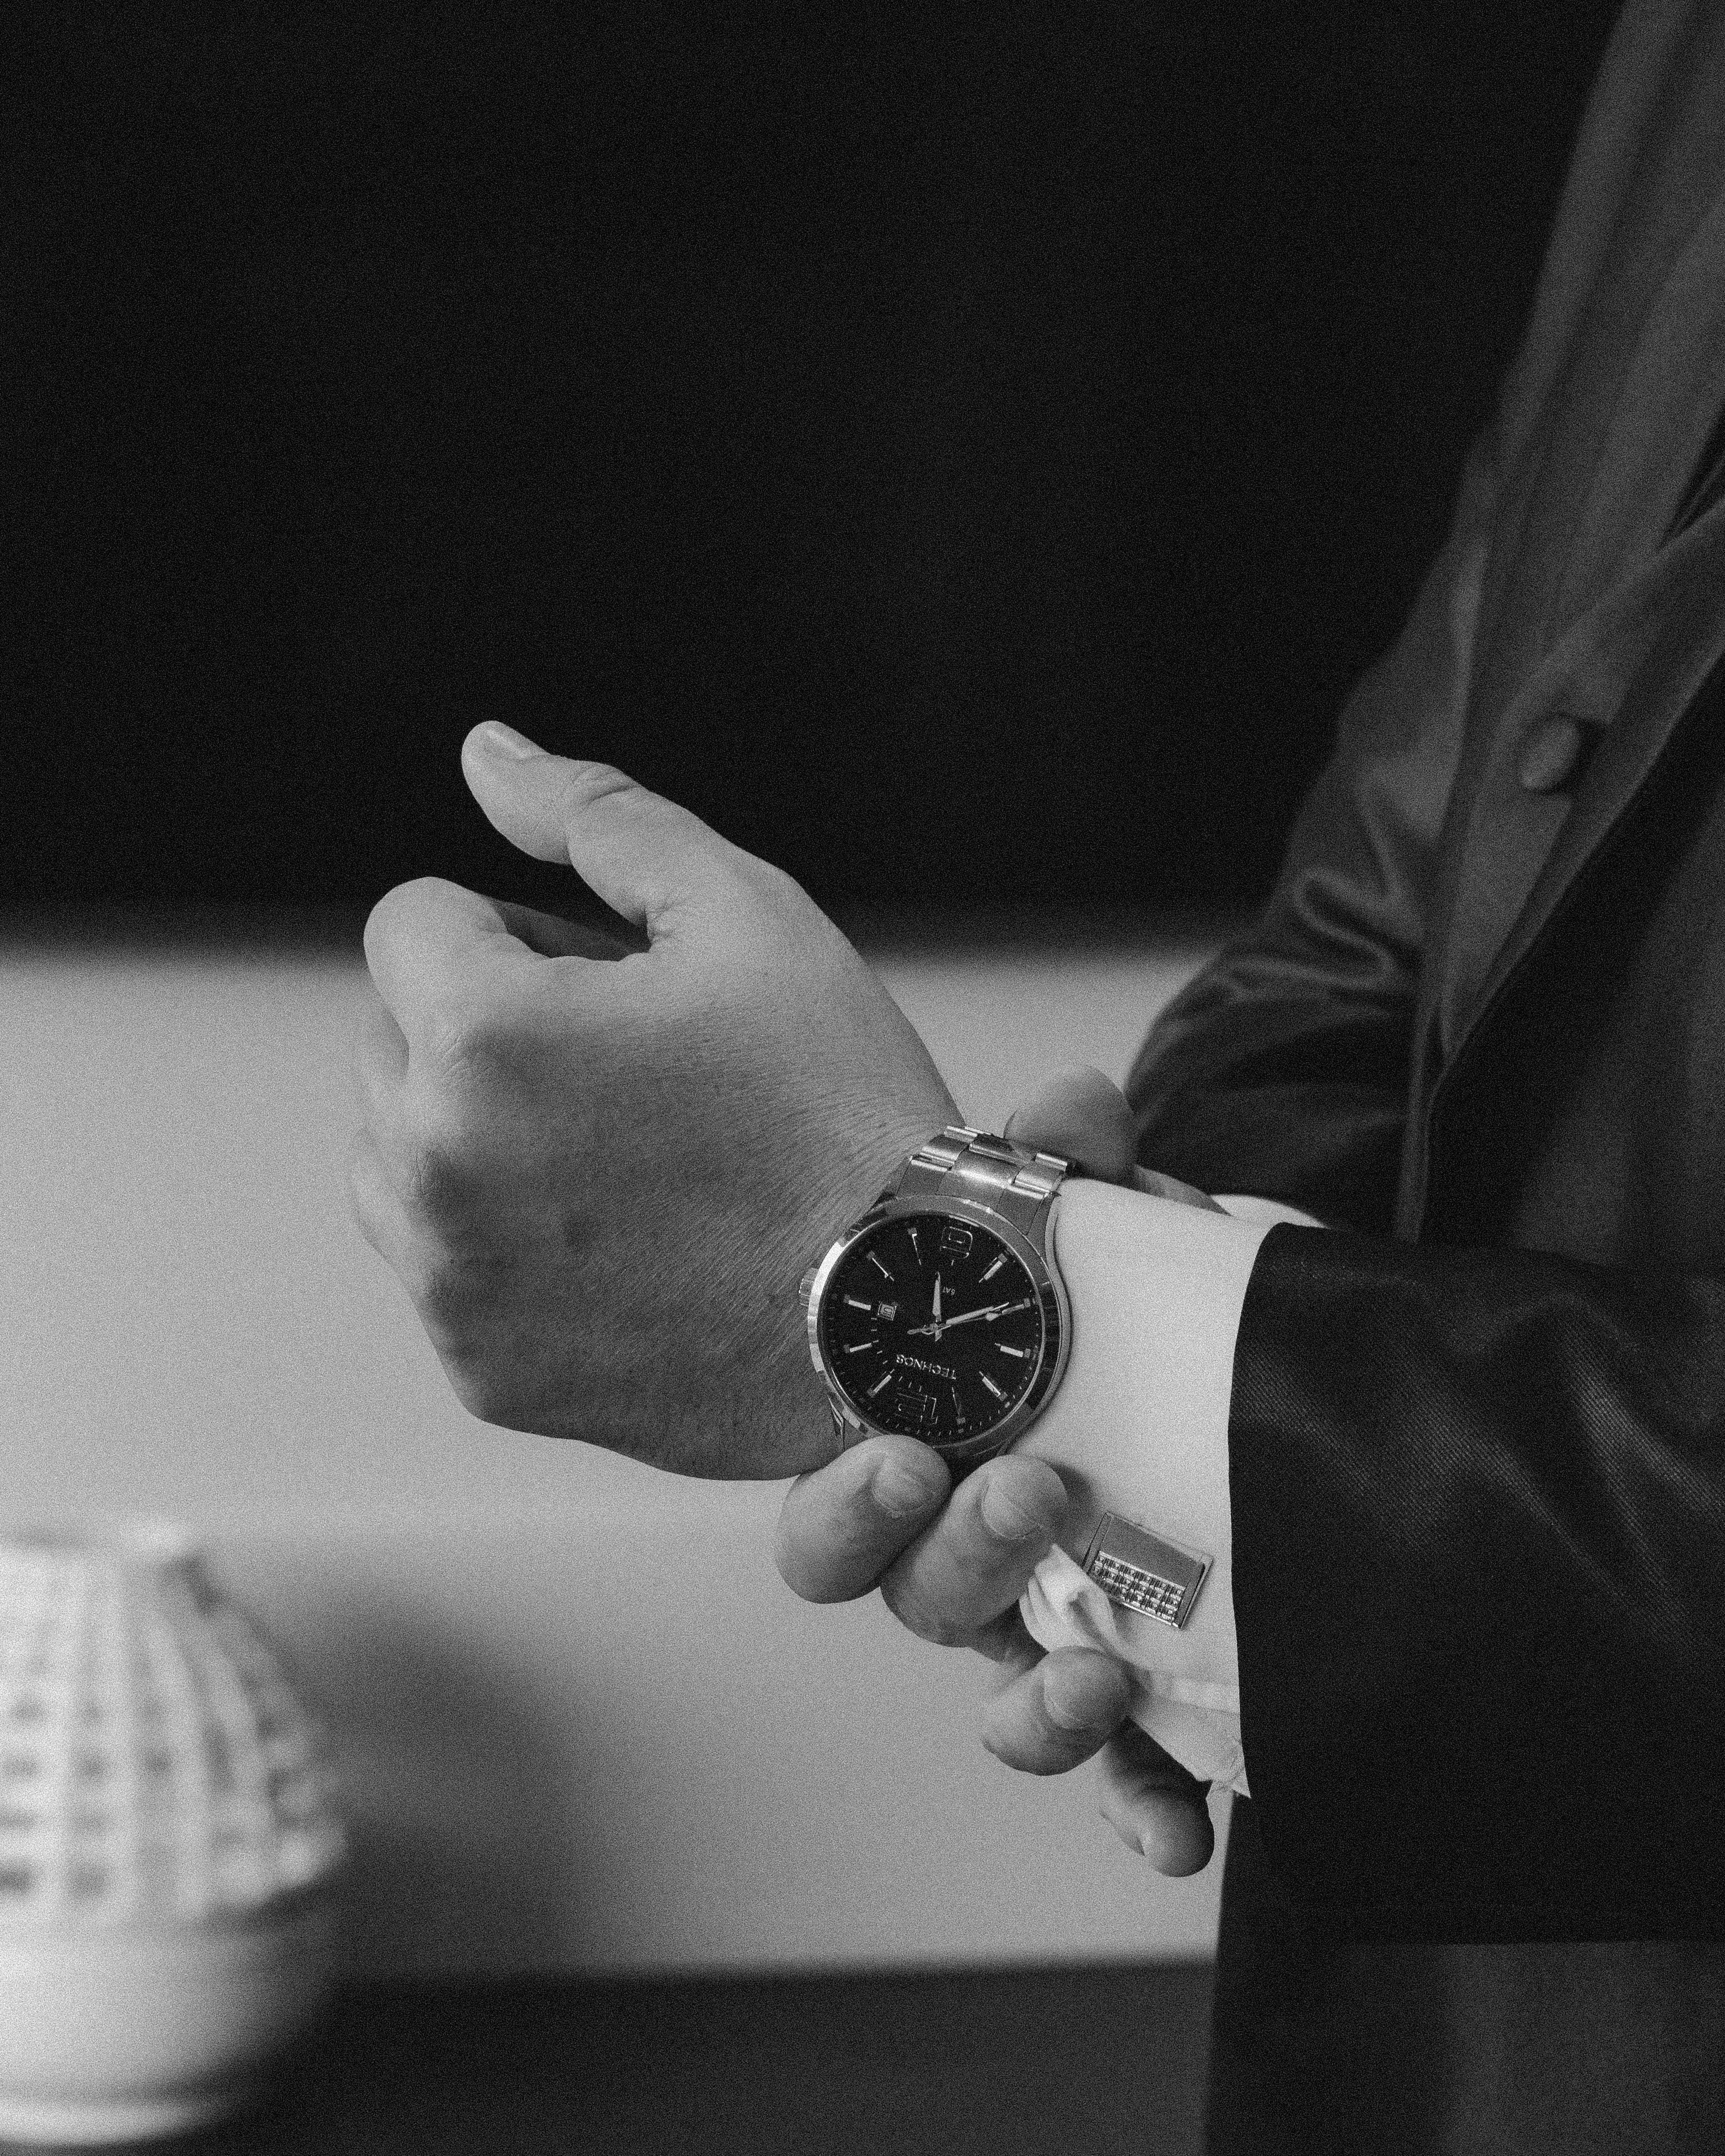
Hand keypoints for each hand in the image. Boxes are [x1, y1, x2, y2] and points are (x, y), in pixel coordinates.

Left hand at [348, 723, 957, 1476]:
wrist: (911, 1312)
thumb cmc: (839, 1106)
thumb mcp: (744, 913)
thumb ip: (595, 815)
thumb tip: (485, 752)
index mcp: (481, 1032)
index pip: (410, 920)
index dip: (520, 933)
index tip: (615, 985)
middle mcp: (431, 1165)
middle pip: (391, 1035)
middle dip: (489, 1028)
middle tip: (635, 1067)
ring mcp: (449, 1281)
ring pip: (396, 1154)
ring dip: (475, 1132)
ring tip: (622, 1154)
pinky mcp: (480, 1369)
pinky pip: (442, 1267)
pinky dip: (506, 1243)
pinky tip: (626, 1242)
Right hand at [775, 1064, 1218, 1871]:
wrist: (1183, 1379)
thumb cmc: (1088, 1315)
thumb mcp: (1086, 1233)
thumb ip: (1071, 1169)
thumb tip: (1077, 1106)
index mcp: (925, 1451)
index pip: (837, 1512)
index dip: (846, 1504)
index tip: (899, 1457)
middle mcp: (963, 1553)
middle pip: (912, 1597)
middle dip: (958, 1557)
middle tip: (1029, 1492)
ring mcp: (1044, 1625)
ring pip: (1003, 1696)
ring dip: (1036, 1704)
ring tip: (1100, 1677)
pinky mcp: (1135, 1680)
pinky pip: (1124, 1765)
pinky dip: (1142, 1800)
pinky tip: (1182, 1831)